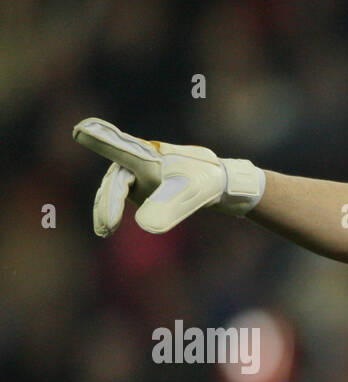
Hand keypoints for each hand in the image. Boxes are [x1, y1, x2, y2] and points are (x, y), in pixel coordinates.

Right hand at [72, 117, 263, 236]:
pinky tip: (105, 228)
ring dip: (106, 210)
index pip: (121, 147)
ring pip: (112, 192)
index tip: (81, 130)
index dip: (101, 139)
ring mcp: (132, 174)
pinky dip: (110, 212)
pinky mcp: (133, 186)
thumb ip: (170, 207)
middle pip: (114, 182)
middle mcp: (134, 161)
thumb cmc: (202, 180)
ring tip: (104, 230)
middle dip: (109, 204)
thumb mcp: (191, 194)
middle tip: (107, 227)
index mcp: (148, 155)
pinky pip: (116, 199)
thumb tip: (145, 226)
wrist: (212, 180)